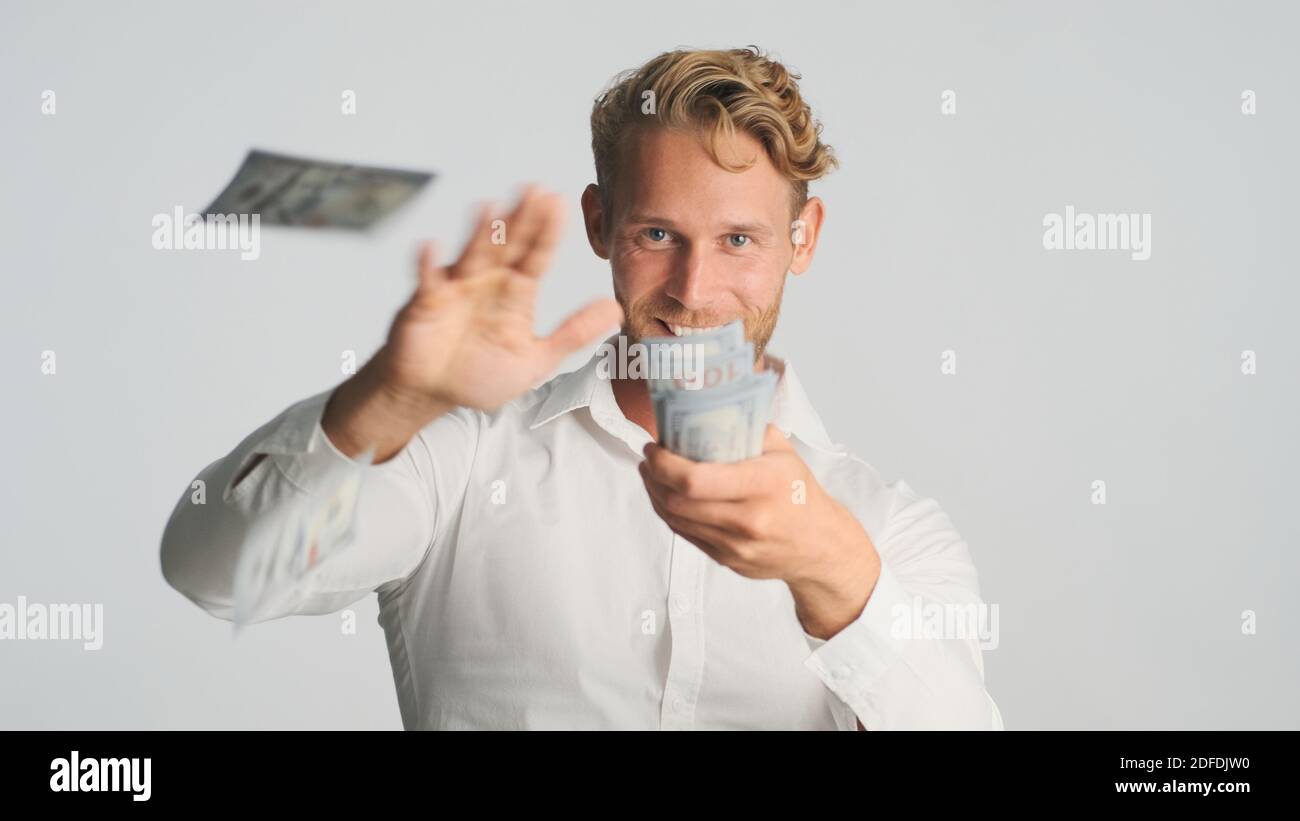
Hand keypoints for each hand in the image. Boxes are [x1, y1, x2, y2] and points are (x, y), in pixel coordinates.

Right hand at [381, 185, 622, 412]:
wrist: (434, 392)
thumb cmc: (479, 374)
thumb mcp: (536, 359)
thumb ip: (573, 333)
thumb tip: (615, 310)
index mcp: (516, 294)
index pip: (536, 256)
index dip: (547, 232)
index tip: (560, 204)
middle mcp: (488, 283)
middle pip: (507, 246)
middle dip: (520, 219)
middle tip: (535, 190)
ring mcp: (456, 289)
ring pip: (471, 255)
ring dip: (479, 232)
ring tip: (492, 208)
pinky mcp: (426, 304)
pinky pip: (427, 282)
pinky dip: (427, 265)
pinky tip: (432, 248)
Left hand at [639, 424, 881, 638]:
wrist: (821, 546)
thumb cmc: (800, 493)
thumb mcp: (783, 452)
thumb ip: (748, 429)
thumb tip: (708, 408)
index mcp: (762, 485)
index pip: (694, 479)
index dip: (663, 464)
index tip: (654, 447)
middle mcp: (748, 519)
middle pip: (678, 501)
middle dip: (653, 476)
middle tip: (649, 457)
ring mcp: (735, 545)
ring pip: (676, 519)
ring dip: (655, 494)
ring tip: (652, 474)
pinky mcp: (726, 560)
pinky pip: (685, 535)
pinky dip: (669, 513)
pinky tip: (666, 496)